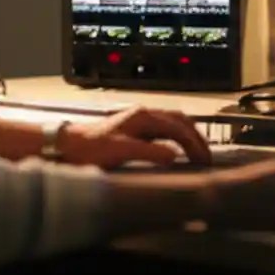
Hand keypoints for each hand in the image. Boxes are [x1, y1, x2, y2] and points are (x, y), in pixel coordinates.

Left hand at [56, 106, 210, 169]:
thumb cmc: (91, 148)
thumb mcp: (121, 152)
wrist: (67, 143)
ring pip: (173, 122)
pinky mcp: (134, 126)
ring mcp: (139, 118)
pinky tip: (178, 150)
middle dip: (197, 137)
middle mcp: (144, 113)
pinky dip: (177, 137)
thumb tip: (175, 155)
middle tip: (207, 157)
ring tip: (198, 153)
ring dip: (188, 135)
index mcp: (144, 116)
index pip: (179, 128)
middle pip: (180, 120)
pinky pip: (164, 128)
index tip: (205, 161)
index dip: (195, 144)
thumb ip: (149, 152)